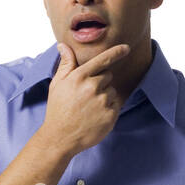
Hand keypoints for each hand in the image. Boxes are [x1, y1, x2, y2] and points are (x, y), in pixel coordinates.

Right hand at [40, 40, 130, 157]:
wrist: (60, 138)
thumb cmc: (58, 110)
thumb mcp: (57, 85)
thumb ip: (65, 64)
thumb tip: (63, 46)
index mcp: (80, 77)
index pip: (103, 60)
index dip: (116, 52)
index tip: (126, 48)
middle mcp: (92, 87)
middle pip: (107, 76)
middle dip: (100, 83)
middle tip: (86, 97)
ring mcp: (102, 102)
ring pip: (112, 92)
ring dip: (104, 97)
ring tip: (89, 109)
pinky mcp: (110, 116)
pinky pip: (116, 106)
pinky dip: (108, 110)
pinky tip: (95, 117)